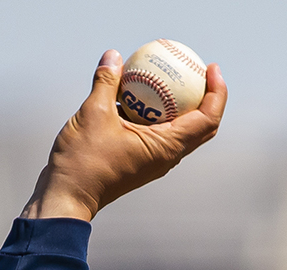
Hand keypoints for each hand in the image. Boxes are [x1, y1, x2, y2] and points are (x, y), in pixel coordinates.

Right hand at [21, 49, 228, 221]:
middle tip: (200, 71)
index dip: (217, 92)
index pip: (207, 119)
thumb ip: (107, 82)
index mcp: (167, 147)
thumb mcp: (94, 113)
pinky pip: (158, 132)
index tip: (212, 68)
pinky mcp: (141, 160)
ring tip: (173, 78)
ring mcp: (155, 160)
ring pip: (180, 130)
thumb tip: (114, 56)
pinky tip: (140, 93)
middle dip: (207, 97)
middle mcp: (168, 156)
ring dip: (183, 105)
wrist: (68, 196)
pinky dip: (156, 112)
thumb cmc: (83, 161)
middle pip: (201, 125)